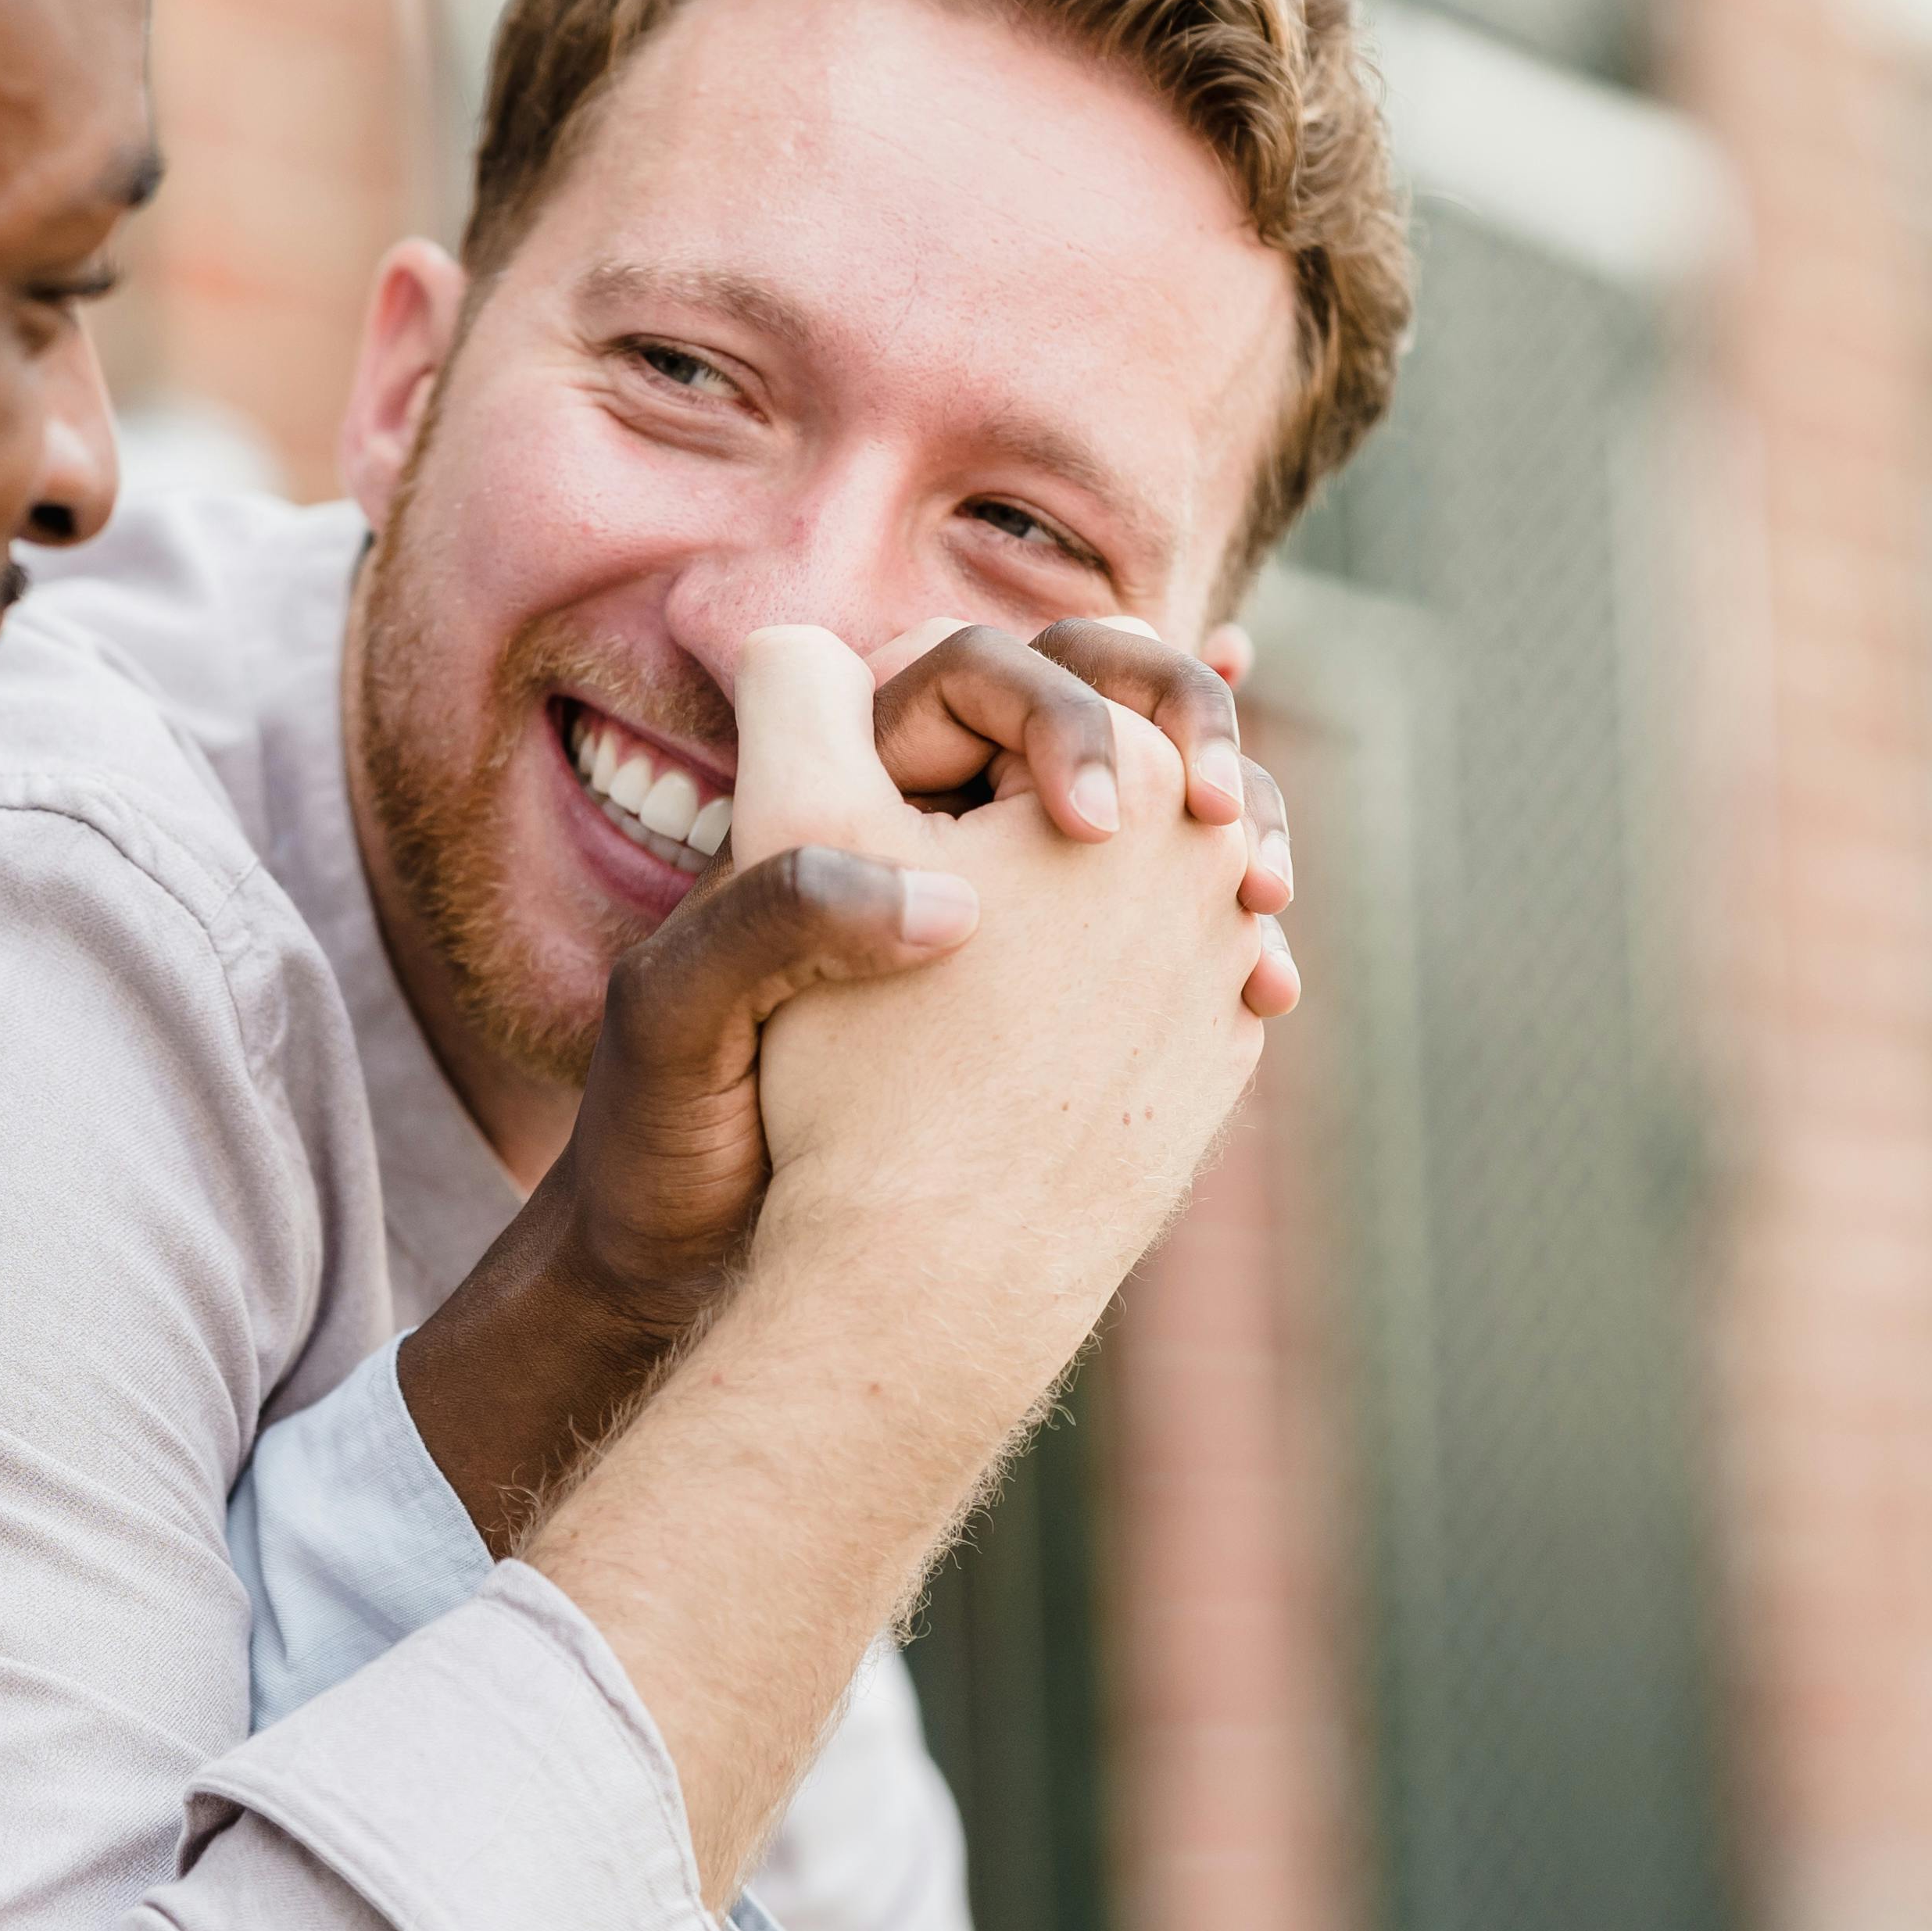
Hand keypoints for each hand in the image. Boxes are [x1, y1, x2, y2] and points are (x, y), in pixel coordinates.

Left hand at [406, 618, 1293, 1544]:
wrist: (699, 1260)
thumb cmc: (663, 1128)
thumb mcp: (682, 1011)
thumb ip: (778, 917)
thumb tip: (943, 902)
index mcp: (832, 788)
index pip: (975, 670)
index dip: (1045, 705)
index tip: (1081, 816)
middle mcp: (930, 827)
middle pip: (1099, 716)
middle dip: (1184, 739)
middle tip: (1225, 817)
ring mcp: (1013, 909)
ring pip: (1151, 820)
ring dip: (1227, 832)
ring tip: (1264, 891)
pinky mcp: (1061, 995)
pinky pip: (1165, 929)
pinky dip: (1225, 940)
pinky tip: (1268, 981)